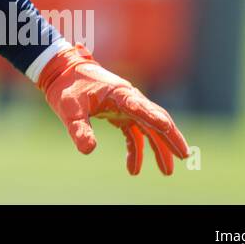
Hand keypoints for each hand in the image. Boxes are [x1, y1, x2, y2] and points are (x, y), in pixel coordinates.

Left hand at [38, 44, 189, 174]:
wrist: (60, 72)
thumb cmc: (65, 87)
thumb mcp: (69, 109)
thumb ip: (79, 128)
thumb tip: (88, 150)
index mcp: (119, 93)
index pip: (141, 107)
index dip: (156, 120)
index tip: (170, 131)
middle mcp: (127, 98)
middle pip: (155, 118)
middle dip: (170, 138)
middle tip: (184, 156)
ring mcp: (125, 106)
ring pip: (149, 128)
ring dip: (158, 148)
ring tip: (166, 170)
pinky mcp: (119, 113)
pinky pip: (134, 133)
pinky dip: (137, 149)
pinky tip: (134, 168)